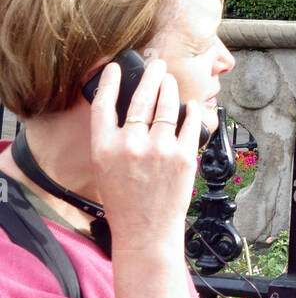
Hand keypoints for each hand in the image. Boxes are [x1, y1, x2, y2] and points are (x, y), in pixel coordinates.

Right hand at [90, 58, 200, 256]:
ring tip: (169, 81)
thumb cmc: (124, 202)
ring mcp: (159, 149)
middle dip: (151, 75)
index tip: (115, 68)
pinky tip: (190, 106)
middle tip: (156, 65)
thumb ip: (112, 138)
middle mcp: (131, 145)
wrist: (146, 232)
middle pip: (141, 97)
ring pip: (167, 105)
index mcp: (104, 149)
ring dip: (169, 88)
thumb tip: (127, 106)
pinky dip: (191, 110)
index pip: (104, 104)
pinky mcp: (184, 156)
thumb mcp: (104, 169)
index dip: (110, 82)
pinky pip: (190, 122)